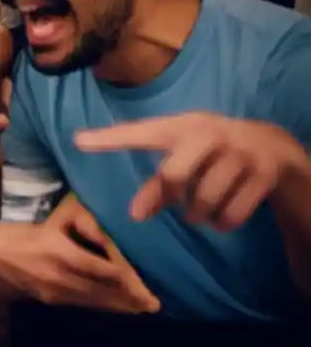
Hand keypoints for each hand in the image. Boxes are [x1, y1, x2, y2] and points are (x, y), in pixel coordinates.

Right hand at [0, 203, 159, 313]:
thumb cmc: (23, 231)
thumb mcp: (56, 216)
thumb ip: (86, 219)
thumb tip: (113, 229)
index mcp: (60, 251)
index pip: (102, 268)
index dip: (126, 277)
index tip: (145, 282)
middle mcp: (60, 276)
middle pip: (103, 290)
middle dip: (129, 298)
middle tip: (153, 304)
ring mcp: (55, 291)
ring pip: (95, 300)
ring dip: (120, 306)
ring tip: (142, 308)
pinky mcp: (50, 299)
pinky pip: (83, 303)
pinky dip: (102, 305)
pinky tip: (117, 306)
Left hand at [75, 111, 304, 229]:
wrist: (271, 145)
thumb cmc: (210, 152)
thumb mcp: (184, 158)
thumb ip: (156, 185)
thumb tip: (135, 217)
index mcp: (181, 126)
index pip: (140, 133)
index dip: (110, 138)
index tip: (78, 141)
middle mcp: (208, 134)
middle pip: (173, 175)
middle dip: (171, 195)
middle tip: (178, 201)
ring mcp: (238, 153)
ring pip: (204, 201)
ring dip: (198, 215)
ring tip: (200, 208)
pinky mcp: (262, 174)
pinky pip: (232, 215)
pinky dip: (222, 223)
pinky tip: (221, 215)